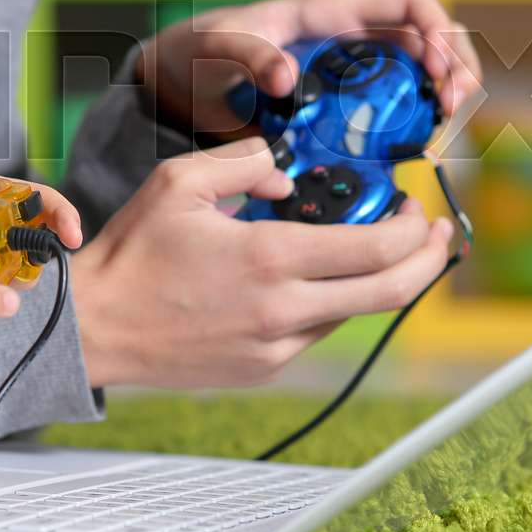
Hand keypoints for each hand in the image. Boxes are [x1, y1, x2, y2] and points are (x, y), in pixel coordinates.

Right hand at [69, 137, 453, 388]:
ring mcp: (275, 347)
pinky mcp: (261, 368)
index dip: (414, 228)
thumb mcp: (179, 182)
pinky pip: (313, 333)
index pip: (377, 249)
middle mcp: (284, 310)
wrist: (95, 328)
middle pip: (390, 293)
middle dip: (427, 261)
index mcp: (270, 258)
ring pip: (352, 313)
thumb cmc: (132, 252)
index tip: (417, 207)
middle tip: (435, 235)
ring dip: (376, 282)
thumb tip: (286, 177)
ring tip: (373, 251)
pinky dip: (328, 303)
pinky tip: (313, 279)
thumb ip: (244, 163)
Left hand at [139, 0, 483, 133]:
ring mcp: (349, 71)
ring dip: (441, 98)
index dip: (438, 32)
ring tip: (440, 129)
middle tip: (451, 109)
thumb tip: (288, 78)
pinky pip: (390, 109)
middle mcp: (350, 37)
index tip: (438, 72)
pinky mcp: (340, 104)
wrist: (178, 82)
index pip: (410, 5)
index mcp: (331, 12)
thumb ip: (250, 56)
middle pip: (431, 39)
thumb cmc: (199, 52)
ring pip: (419, 75)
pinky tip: (411, 150)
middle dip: (456, 67)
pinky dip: (410, 125)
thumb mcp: (219, 48)